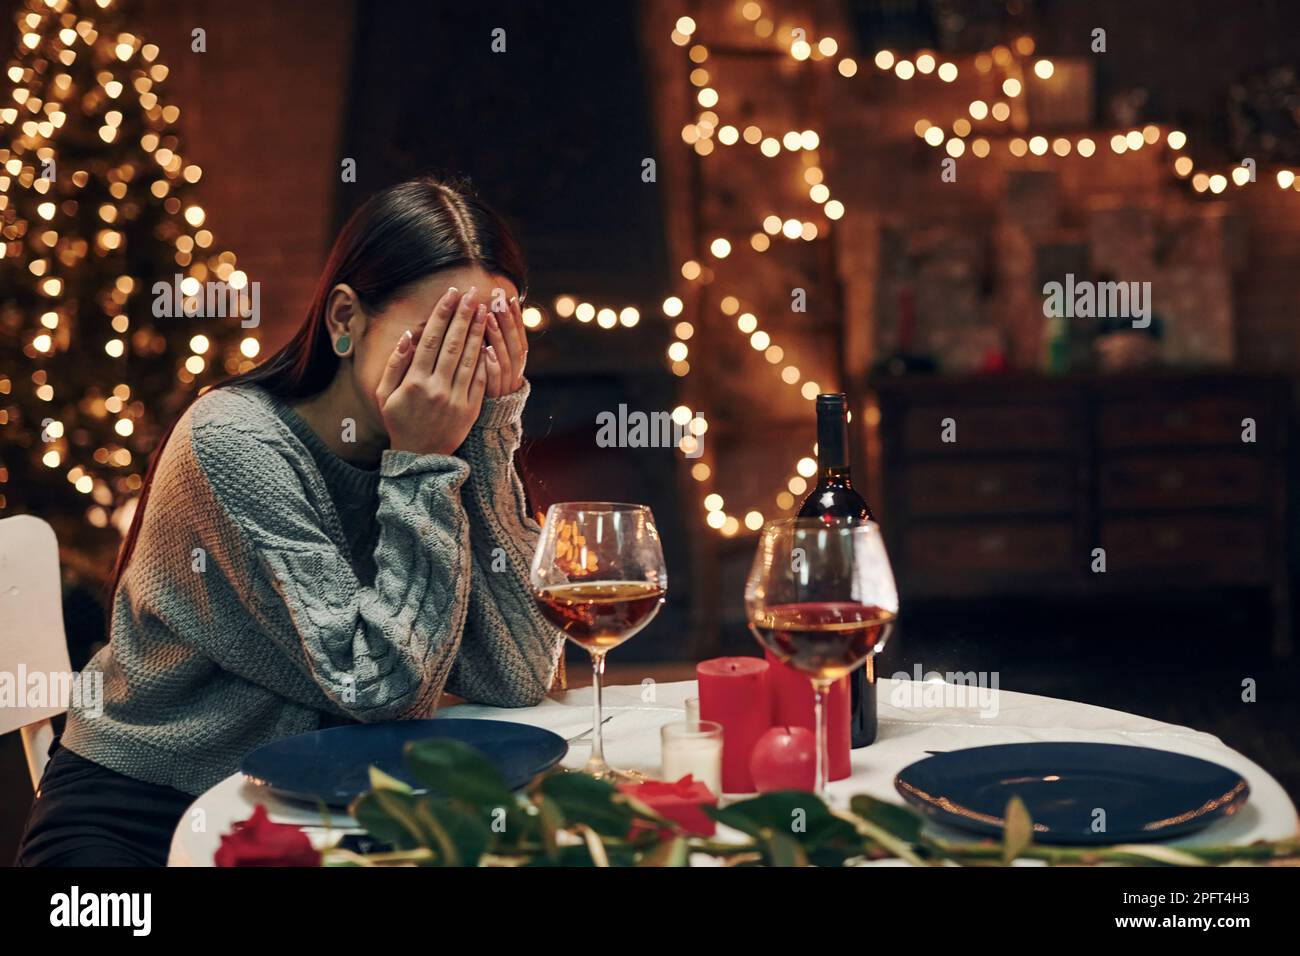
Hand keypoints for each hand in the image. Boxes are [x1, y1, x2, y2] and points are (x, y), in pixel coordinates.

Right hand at [376, 286, 488, 455]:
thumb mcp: (385, 394)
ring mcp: (456, 399)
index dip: (441, 315)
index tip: (450, 295)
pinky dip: (484, 358)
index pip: (430, 339)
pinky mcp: (471, 409)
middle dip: (463, 316)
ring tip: (482, 310)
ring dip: (477, 332)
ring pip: (468, 358)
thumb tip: (408, 335)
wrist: (420, 456)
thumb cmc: (399, 421)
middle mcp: (436, 388)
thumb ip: (395, 364)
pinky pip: (479, 378)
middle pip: (452, 344)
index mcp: (414, 382)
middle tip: (472, 295)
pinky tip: (488, 340)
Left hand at [482, 295, 527, 396]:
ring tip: (490, 318)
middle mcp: (513, 376)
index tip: (511, 298)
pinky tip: (485, 350)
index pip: (519, 338)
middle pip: (515, 346)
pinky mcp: (492, 400)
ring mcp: (504, 388)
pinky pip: (494, 382)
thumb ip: (494, 347)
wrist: (485, 430)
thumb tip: (488, 316)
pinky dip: (492, 366)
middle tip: (501, 301)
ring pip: (507, 361)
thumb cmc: (483, 392)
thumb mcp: (492, 370)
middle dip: (509, 322)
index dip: (517, 319)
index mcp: (514, 367)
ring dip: (498, 338)